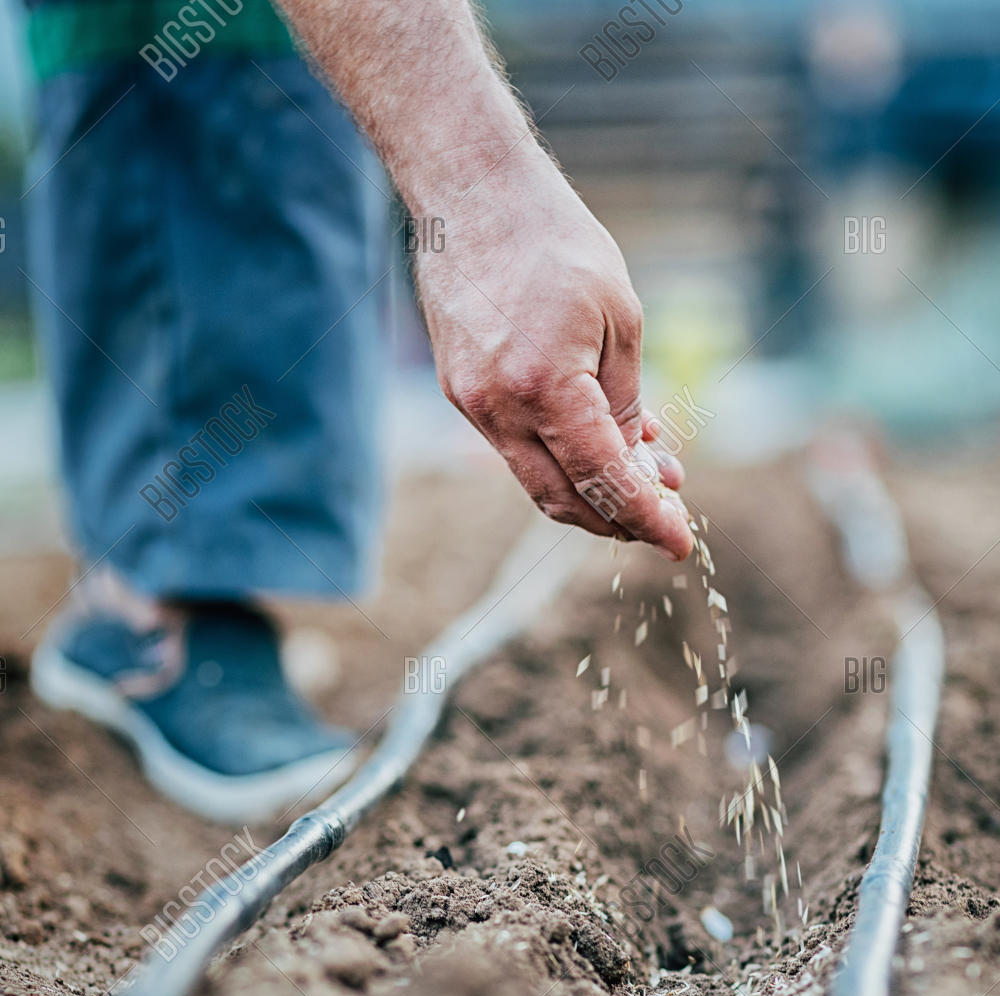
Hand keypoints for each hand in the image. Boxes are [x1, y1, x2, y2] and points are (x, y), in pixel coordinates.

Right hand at [414, 153, 693, 559]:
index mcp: (545, 388)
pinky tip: (599, 444)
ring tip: (642, 479)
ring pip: (537, 480)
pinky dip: (560, 459)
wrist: (470, 191)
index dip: (646, 519)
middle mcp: (499, 409)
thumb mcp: (618, 319)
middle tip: (663, 518)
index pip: (603, 481)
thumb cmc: (554, 241)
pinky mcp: (461, 393)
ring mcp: (472, 405)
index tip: (679, 542)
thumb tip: (639, 468)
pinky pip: (517, 448)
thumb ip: (625, 403)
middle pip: (563, 500)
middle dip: (617, 520)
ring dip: (590, 493)